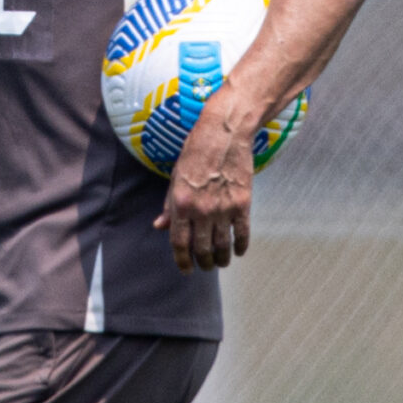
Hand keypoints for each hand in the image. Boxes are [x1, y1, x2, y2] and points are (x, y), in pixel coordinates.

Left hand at [155, 90, 255, 271]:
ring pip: (222, 246)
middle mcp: (202, 210)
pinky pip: (242, 233)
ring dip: (221, 259)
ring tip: (220, 263)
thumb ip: (170, 205)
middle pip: (202, 249)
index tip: (185, 270)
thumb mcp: (176, 177)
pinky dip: (240, 246)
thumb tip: (160, 226)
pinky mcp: (243, 203)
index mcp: (181, 203)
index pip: (179, 242)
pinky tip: (237, 252)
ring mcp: (224, 208)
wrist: (225, 132)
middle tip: (204, 267)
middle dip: (203, 263)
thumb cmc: (196, 151)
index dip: (181, 261)